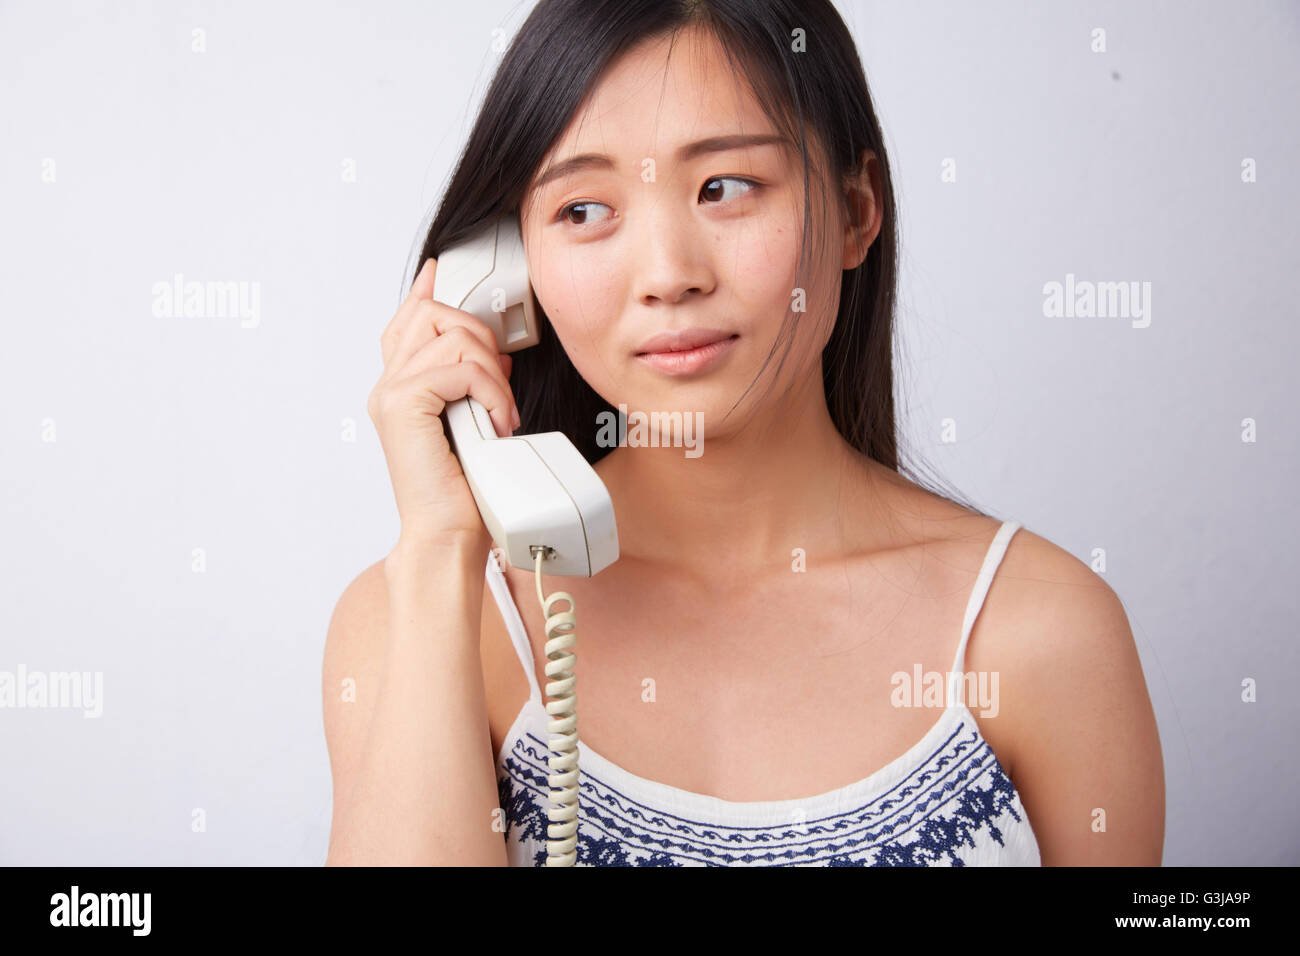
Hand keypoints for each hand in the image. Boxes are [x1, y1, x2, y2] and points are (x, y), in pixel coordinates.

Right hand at [367, 257, 518, 548]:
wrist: (449, 534)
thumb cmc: (464, 491)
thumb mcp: (476, 423)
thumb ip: (474, 385)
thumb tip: (497, 355)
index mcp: (400, 388)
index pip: (407, 320)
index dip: (426, 292)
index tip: (440, 272)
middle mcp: (389, 385)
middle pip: (434, 314)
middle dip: (483, 339)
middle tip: (501, 387)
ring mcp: (392, 393)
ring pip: (453, 336)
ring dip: (492, 374)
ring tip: (499, 414)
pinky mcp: (404, 404)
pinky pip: (461, 368)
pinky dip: (490, 392)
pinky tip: (496, 423)